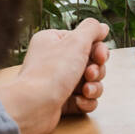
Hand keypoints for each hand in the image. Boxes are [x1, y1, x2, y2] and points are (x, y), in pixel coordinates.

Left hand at [0, 18, 109, 133]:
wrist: (33, 107)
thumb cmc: (51, 72)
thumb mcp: (76, 42)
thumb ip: (92, 29)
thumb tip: (102, 27)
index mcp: (53, 41)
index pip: (84, 40)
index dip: (98, 49)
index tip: (100, 57)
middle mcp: (54, 59)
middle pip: (90, 62)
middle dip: (96, 70)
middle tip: (89, 74)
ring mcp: (57, 81)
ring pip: (90, 82)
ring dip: (94, 87)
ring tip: (86, 91)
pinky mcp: (61, 101)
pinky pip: (84, 99)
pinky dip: (85, 101)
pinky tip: (79, 102)